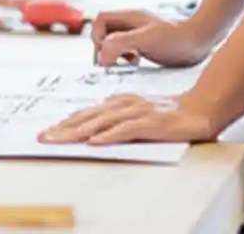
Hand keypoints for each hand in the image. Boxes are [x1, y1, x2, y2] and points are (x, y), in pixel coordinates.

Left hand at [37, 93, 219, 144]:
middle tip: (43, 137)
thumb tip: (95, 131)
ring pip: (101, 122)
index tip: (48, 132)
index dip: (66, 123)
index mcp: (120, 102)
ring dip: (78, 131)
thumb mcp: (139, 113)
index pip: (88, 113)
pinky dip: (108, 136)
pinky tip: (94, 142)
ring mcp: (137, 112)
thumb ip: (119, 119)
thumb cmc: (170, 114)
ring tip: (59, 139)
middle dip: (63, 128)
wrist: (200, 110)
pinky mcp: (150, 123)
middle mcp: (124, 104)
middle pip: (88, 117)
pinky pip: (125, 130)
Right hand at [91, 10, 215, 67]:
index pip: (100, 21)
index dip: (98, 37)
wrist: (204, 41)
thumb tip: (102, 57)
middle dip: (105, 50)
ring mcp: (140, 34)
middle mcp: (133, 23)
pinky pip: (128, 52)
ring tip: (128, 64)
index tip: (107, 54)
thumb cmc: (177, 39)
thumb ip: (120, 44)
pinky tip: (138, 66)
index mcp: (130, 17)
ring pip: (116, 43)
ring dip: (116, 56)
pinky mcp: (148, 46)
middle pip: (105, 33)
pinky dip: (127, 61)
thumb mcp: (145, 40)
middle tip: (114, 64)